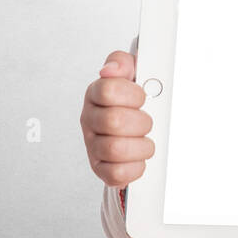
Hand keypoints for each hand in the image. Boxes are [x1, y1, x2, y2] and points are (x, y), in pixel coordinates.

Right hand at [80, 50, 155, 187]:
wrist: (133, 126)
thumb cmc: (132, 99)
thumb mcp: (132, 72)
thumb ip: (122, 62)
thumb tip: (110, 69)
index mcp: (96, 94)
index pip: (108, 89)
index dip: (132, 94)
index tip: (142, 97)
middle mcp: (91, 120)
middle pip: (114, 121)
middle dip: (140, 121)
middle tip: (146, 120)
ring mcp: (93, 146)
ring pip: (115, 149)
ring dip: (140, 145)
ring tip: (144, 140)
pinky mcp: (101, 169)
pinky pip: (117, 174)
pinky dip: (135, 167)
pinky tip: (138, 157)